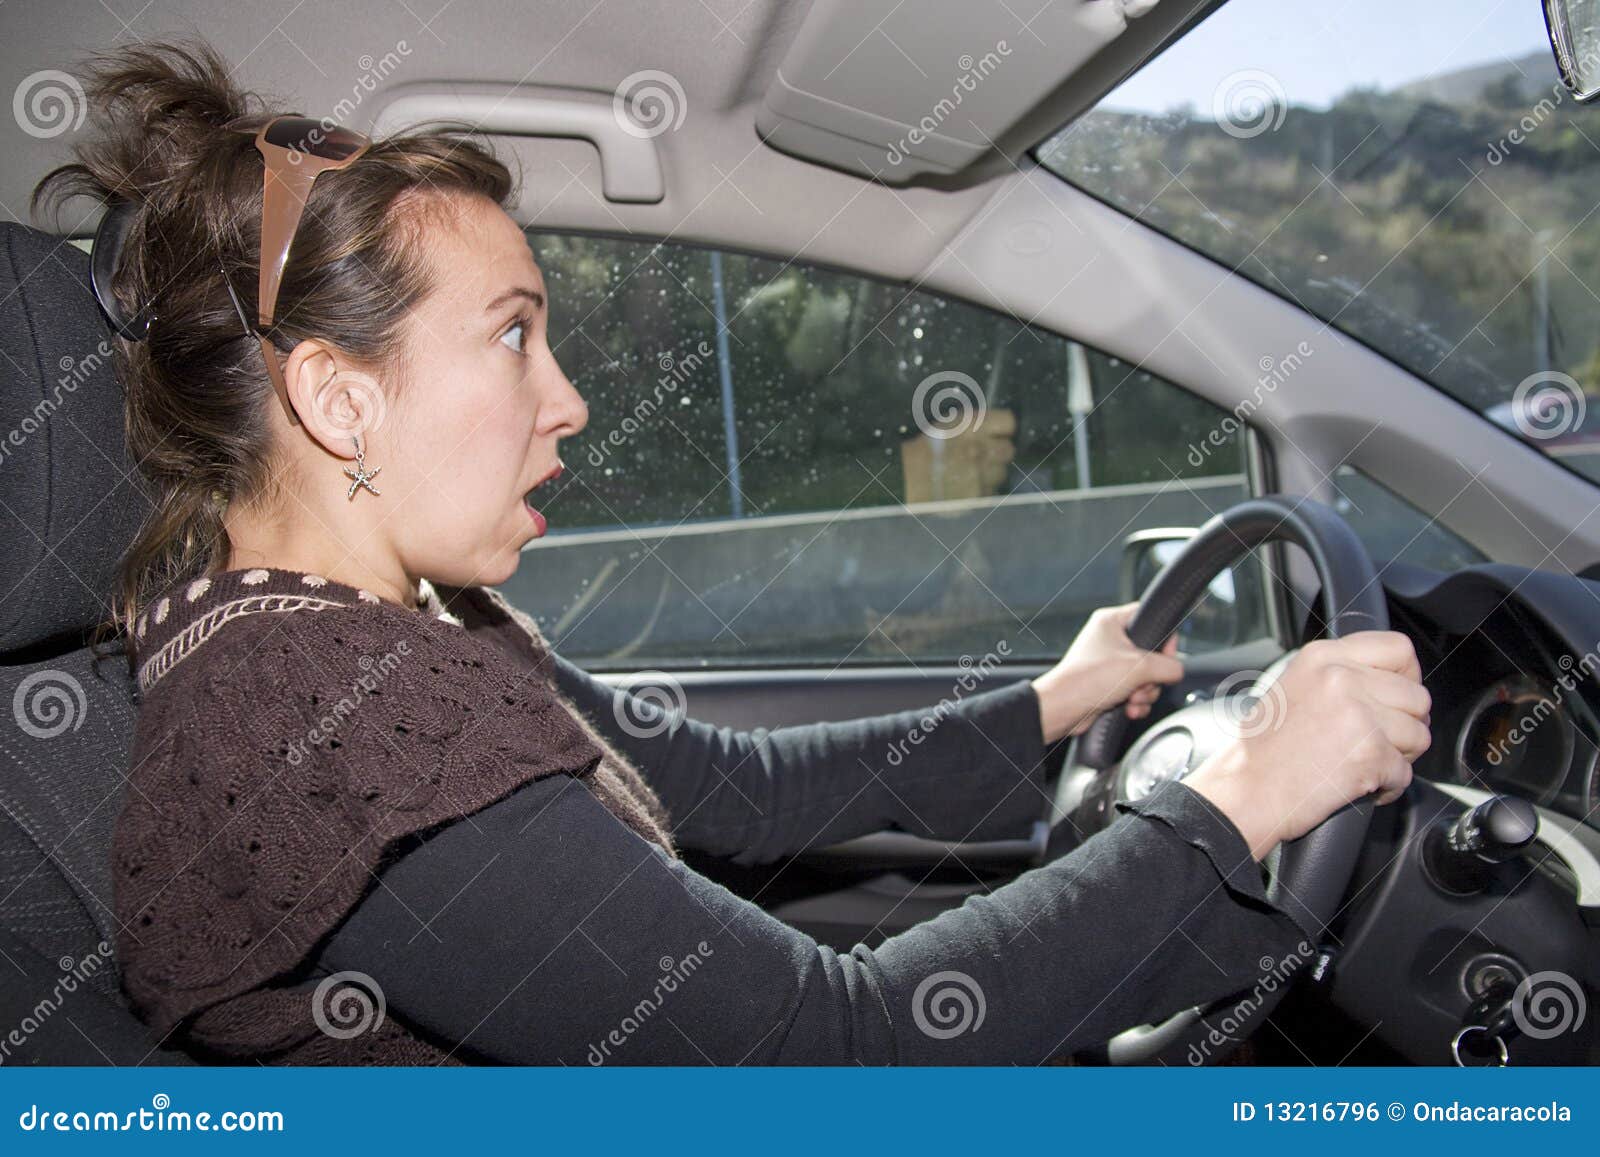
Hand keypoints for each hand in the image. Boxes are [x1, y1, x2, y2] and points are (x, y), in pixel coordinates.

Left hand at [1031, 602, 1183, 743]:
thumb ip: (1168, 666)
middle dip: (1152, 677)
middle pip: (1152, 654)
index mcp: (1112, 621)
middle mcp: (1110, 639)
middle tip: (1142, 684)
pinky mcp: (1108, 685)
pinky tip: (1129, 709)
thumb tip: (1177, 671)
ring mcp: (1109, 663)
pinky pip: (1135, 691)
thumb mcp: (1139, 667)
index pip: (1151, 617)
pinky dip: (1136, 702)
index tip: (1166, 657)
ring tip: (1133, 699)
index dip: (1164, 639)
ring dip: (1145, 693)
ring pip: (1145, 676)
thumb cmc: (1087, 679)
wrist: (1062, 708)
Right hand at [1183, 632, 1430, 859]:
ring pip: (1420, 734)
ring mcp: (1358, 715)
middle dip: (1406, 724)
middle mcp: (1341, 678)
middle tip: (1377, 742)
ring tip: (1365, 763)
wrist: (1247, 790)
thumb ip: (1339, 673)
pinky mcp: (1370, 753)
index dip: (1407, 676)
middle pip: (1417, 695)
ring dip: (1400, 756)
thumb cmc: (1265, 748)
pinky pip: (1407, 772)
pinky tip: (1360, 785)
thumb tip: (1391, 679)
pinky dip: (1389, 786)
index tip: (1396, 698)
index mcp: (1322, 657)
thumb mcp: (1294, 685)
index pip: (1398, 648)